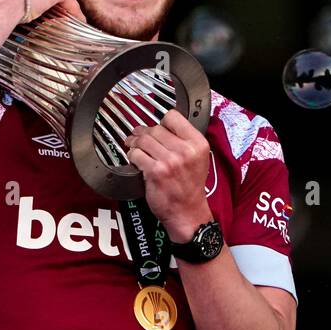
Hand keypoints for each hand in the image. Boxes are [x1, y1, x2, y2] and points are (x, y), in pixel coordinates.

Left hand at [125, 109, 212, 242]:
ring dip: (134, 142)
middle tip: (138, 136)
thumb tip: (160, 127)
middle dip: (144, 132)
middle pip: (155, 128)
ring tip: (133, 146)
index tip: (157, 127)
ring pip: (143, 140)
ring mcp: (170, 161)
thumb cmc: (190, 187)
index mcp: (198, 143)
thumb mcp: (197, 158)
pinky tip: (134, 159)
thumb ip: (183, 140)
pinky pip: (136, 154)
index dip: (162, 121)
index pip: (173, 117)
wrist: (187, 212)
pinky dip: (132, 155)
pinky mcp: (155, 172)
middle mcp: (185, 150)